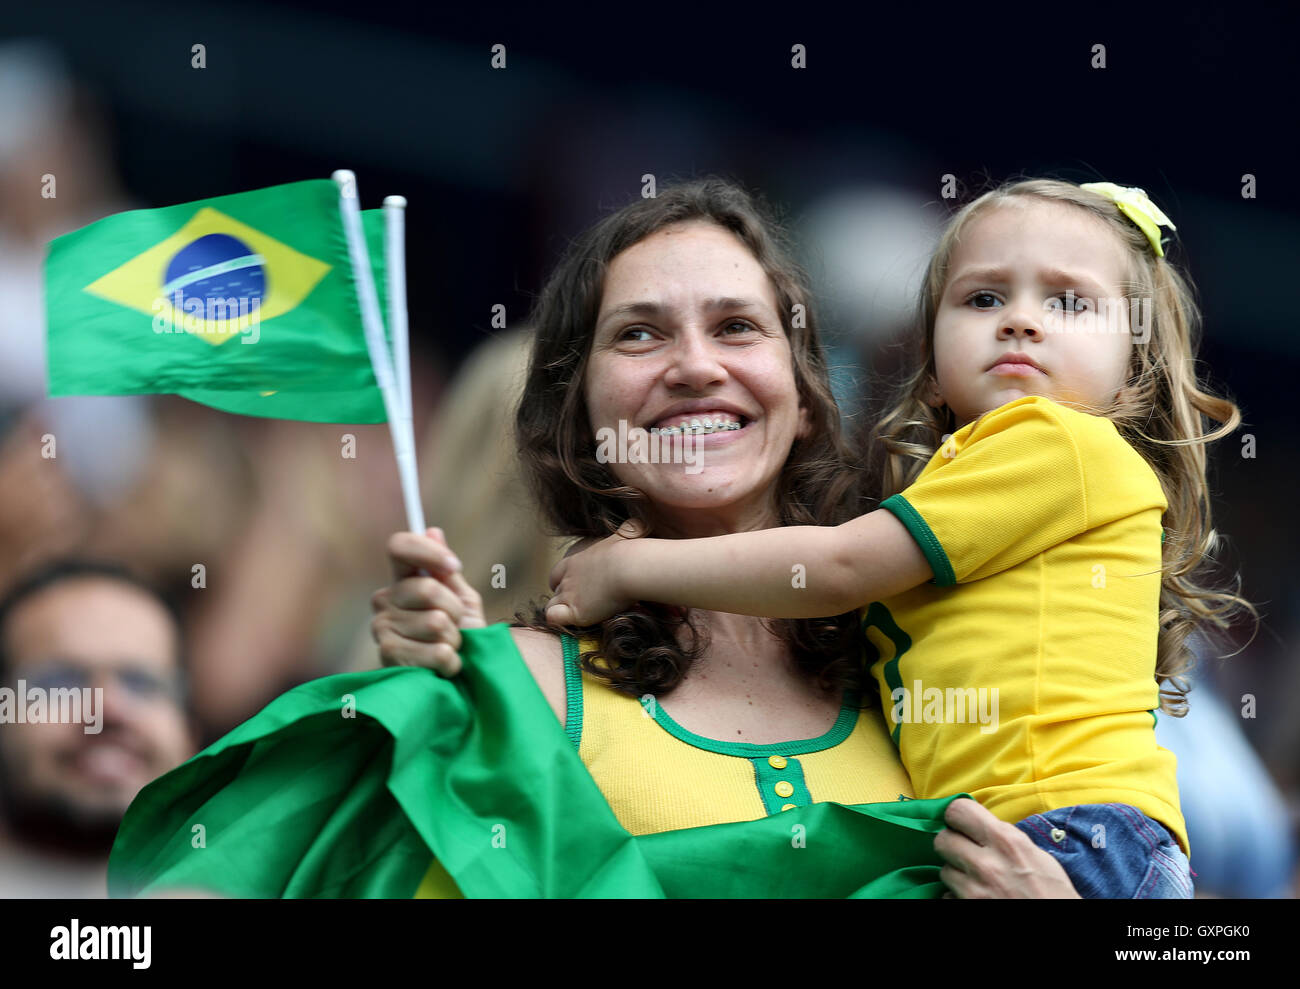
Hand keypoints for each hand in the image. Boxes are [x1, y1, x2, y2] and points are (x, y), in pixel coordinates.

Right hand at [370, 527, 485, 675]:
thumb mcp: (462, 599)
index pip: (399, 546)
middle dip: (455, 610)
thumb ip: (447, 571)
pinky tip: (444, 666)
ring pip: (436, 622)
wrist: (461, 677)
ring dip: (454, 638)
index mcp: (402, 580)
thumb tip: (433, 531)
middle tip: (455, 626)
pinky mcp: (388, 656)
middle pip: (428, 588)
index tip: (454, 566)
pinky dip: (451, 661)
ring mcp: (382, 628)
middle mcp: (384, 599)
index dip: (428, 552)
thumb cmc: (460, 635)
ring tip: (449, 647)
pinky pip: (437, 652)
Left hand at [544, 519, 644, 626]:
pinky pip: (554, 617)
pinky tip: (575, 621)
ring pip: (552, 604)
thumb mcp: (625, 534)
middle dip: (565, 598)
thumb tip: (638, 523)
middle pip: (556, 590)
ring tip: (582, 615)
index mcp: (576, 561)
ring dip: (564, 610)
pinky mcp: (576, 611)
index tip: (575, 588)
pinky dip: (560, 620)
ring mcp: (570, 594)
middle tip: (583, 604)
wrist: (630, 568)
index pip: (557, 573)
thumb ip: (627, 530)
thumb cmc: (630, 552)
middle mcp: (568, 577)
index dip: (562, 582)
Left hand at [934, 797, 1081, 897]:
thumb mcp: (1037, 857)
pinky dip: (958, 896)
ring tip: (976, 880)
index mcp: (1007, 842)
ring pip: (944, 870)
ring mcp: (974, 890)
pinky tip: (976, 897)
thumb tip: (982, 827)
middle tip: (965, 852)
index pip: (958, 810)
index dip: (957, 817)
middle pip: (942, 840)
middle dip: (952, 845)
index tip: (962, 824)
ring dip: (956, 874)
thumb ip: (1007, 838)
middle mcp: (986, 864)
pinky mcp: (966, 907)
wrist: (1056, 924)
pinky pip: (948, 896)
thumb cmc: (1054, 894)